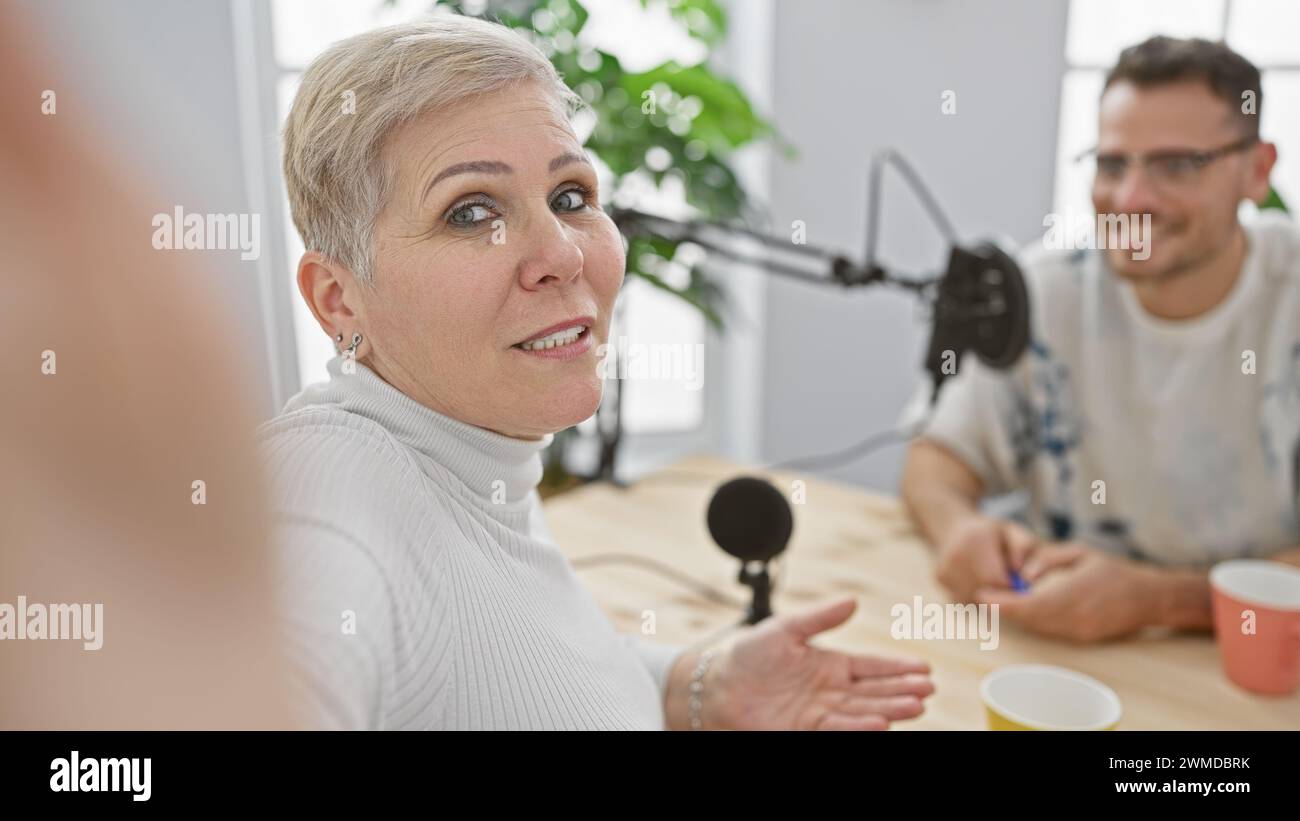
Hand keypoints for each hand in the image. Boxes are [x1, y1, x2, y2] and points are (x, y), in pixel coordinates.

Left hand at [704, 598, 933, 729]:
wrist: (716, 686)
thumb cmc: (748, 655)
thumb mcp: (786, 628)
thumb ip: (820, 617)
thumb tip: (853, 600)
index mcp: (831, 666)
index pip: (872, 667)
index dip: (898, 668)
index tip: (924, 669)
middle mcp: (831, 692)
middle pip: (874, 692)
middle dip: (902, 691)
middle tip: (927, 691)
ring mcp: (821, 714)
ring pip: (862, 712)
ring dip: (888, 710)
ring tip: (914, 707)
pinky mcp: (806, 732)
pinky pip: (837, 730)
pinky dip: (859, 727)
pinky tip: (879, 723)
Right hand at [935, 514, 1038, 601]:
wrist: (953, 527)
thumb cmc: (991, 533)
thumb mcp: (1013, 532)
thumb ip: (1024, 549)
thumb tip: (1026, 577)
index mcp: (976, 540)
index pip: (995, 579)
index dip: (1010, 589)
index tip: (1019, 587)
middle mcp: (956, 554)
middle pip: (984, 591)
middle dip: (999, 594)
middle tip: (1008, 586)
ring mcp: (945, 567)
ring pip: (973, 598)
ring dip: (986, 597)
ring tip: (992, 581)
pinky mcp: (939, 578)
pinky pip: (963, 598)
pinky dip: (974, 595)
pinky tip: (978, 581)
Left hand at [976, 544, 1160, 641]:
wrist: (1150, 599)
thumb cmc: (1114, 571)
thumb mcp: (1080, 553)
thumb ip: (1048, 560)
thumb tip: (1024, 576)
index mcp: (1073, 594)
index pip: (1028, 605)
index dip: (1003, 603)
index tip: (983, 595)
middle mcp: (1075, 618)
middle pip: (1028, 619)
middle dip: (1003, 610)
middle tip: (984, 597)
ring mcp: (1079, 632)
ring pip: (1037, 627)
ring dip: (1017, 616)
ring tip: (998, 601)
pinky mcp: (1083, 639)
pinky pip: (1050, 631)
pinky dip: (1033, 621)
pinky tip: (1024, 610)